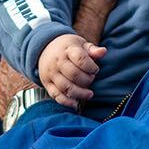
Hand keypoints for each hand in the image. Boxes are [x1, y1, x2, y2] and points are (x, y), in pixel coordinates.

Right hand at [0, 0, 120, 119]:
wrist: (44, 48)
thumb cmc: (68, 47)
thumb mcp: (80, 44)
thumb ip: (92, 49)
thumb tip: (103, 52)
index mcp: (67, 50)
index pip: (81, 59)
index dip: (91, 67)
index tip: (95, 69)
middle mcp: (58, 62)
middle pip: (74, 75)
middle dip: (87, 80)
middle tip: (91, 79)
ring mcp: (51, 74)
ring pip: (66, 87)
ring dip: (80, 93)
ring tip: (89, 94)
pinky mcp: (47, 84)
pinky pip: (56, 96)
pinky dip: (67, 102)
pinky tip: (76, 103)